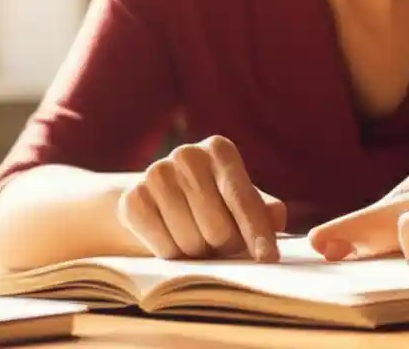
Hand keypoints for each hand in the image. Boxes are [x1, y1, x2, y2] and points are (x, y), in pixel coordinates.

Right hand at [117, 135, 286, 261]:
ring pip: (190, 242)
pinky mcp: (132, 198)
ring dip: (197, 253)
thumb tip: (277, 218)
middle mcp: (187, 154)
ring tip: (196, 239)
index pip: (243, 200)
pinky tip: (172, 239)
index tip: (268, 259)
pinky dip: (172, 253)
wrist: (156, 200)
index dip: (257, 233)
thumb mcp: (239, 200)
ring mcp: (155, 173)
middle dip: (224, 247)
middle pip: (218, 228)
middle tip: (219, 243)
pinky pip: (162, 246)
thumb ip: (261, 209)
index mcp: (220, 150)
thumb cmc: (211, 202)